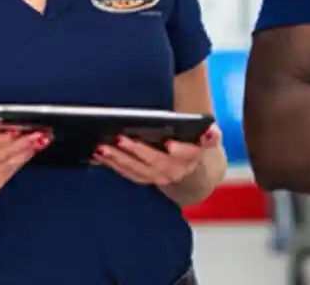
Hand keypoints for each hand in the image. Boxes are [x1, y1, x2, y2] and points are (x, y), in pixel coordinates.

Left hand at [93, 124, 221, 186]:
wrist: (194, 173)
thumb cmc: (197, 148)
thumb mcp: (209, 140)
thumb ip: (210, 136)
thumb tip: (210, 131)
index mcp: (191, 158)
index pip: (186, 154)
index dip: (180, 150)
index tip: (170, 144)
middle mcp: (173, 171)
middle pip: (154, 162)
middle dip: (137, 150)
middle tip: (121, 137)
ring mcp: (156, 178)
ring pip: (136, 169)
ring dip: (118, 159)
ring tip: (102, 146)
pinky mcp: (143, 178)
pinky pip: (126, 173)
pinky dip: (112, 164)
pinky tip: (98, 153)